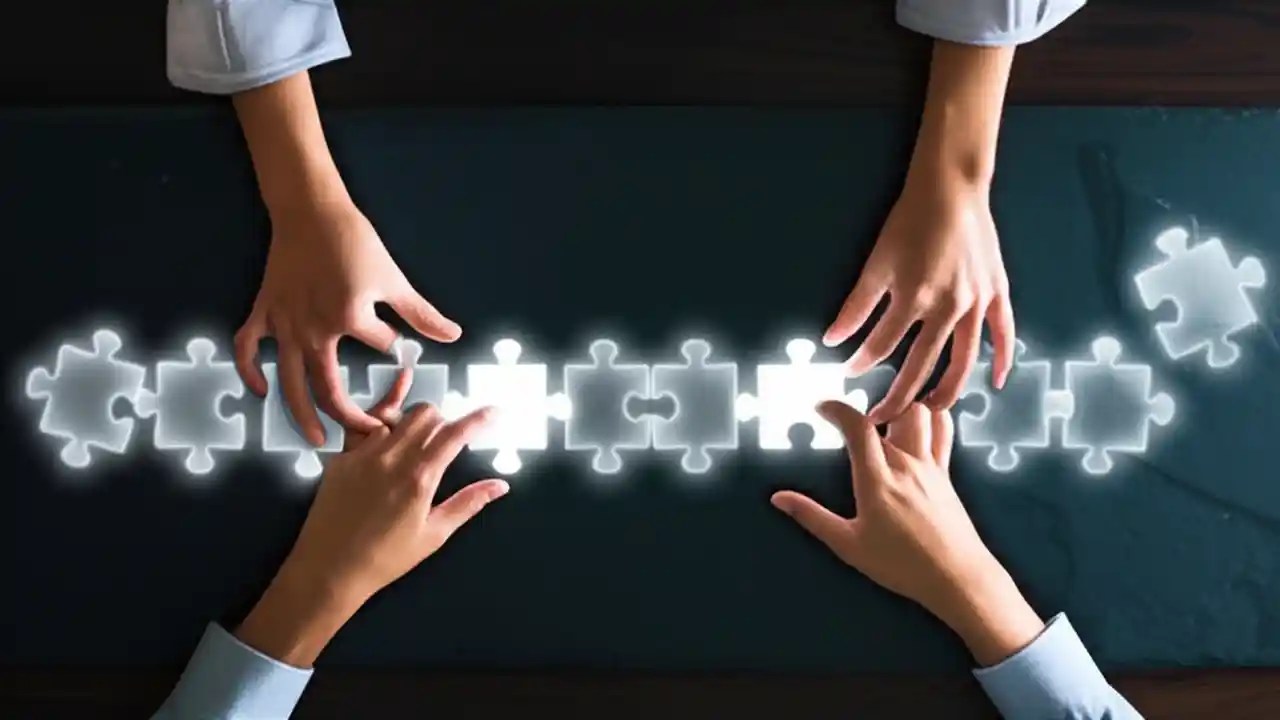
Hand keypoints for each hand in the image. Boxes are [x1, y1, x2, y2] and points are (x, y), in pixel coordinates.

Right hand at [235, 201, 462, 444]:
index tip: (405, 353)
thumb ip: (421, 313)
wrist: (310, 210)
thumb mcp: (393, 278)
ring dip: (302, 414)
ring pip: (290, 381)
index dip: (397, 349)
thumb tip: (453, 335)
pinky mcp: (265, 312)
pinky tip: (261, 390)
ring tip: (317, 439)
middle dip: (349, 418)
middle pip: (329, 388)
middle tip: (366, 437)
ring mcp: (285, 323)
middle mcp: (314, 329)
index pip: (382, 346)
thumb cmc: (354, 241)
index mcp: (349, 318)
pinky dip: (251, 371)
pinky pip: (249, 348)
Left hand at [235, 380, 506, 666]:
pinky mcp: (340, 458)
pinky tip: (382, 443)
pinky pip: (364, 430)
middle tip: (446, 440)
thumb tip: (500, 485)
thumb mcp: (434, 535)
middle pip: (425, 413)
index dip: (479, 419)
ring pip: (395, 417)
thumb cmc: (386, 559)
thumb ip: (467, 504)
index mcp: (419, 477)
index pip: (455, 434)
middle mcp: (391, 457)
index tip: (494, 412)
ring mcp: (362, 454)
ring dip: (412, 424)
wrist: (328, 569)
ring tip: (414, 445)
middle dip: (443, 419)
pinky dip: (380, 431)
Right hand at [771, 401, 1042, 665]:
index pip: (858, 427)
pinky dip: (930, 420)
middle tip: (853, 424)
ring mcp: (930, 466)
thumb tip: (777, 498)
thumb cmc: (900, 565)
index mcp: (877, 479)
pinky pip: (942, 432)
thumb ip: (812, 517)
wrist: (957, 577)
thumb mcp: (848, 545)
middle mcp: (906, 464)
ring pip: (921, 415)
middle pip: (891, 413)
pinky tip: (919, 429)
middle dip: (867, 410)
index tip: (822, 407)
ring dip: (902, 410)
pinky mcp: (946, 474)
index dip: (837, 409)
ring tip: (886, 422)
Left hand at [823, 180, 1014, 423]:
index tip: (848, 376)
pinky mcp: (997, 293)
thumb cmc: (910, 222)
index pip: (882, 346)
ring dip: (948, 389)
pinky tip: (995, 383)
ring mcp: (977, 303)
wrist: (953, 190)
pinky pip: (1003, 334)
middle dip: (900, 396)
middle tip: (884, 418)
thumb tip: (832, 340)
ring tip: (931, 409)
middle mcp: (948, 308)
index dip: (861, 364)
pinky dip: (1003, 360)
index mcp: (914, 299)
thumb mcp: (876, 263)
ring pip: (963, 359)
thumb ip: (856, 306)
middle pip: (921, 364)